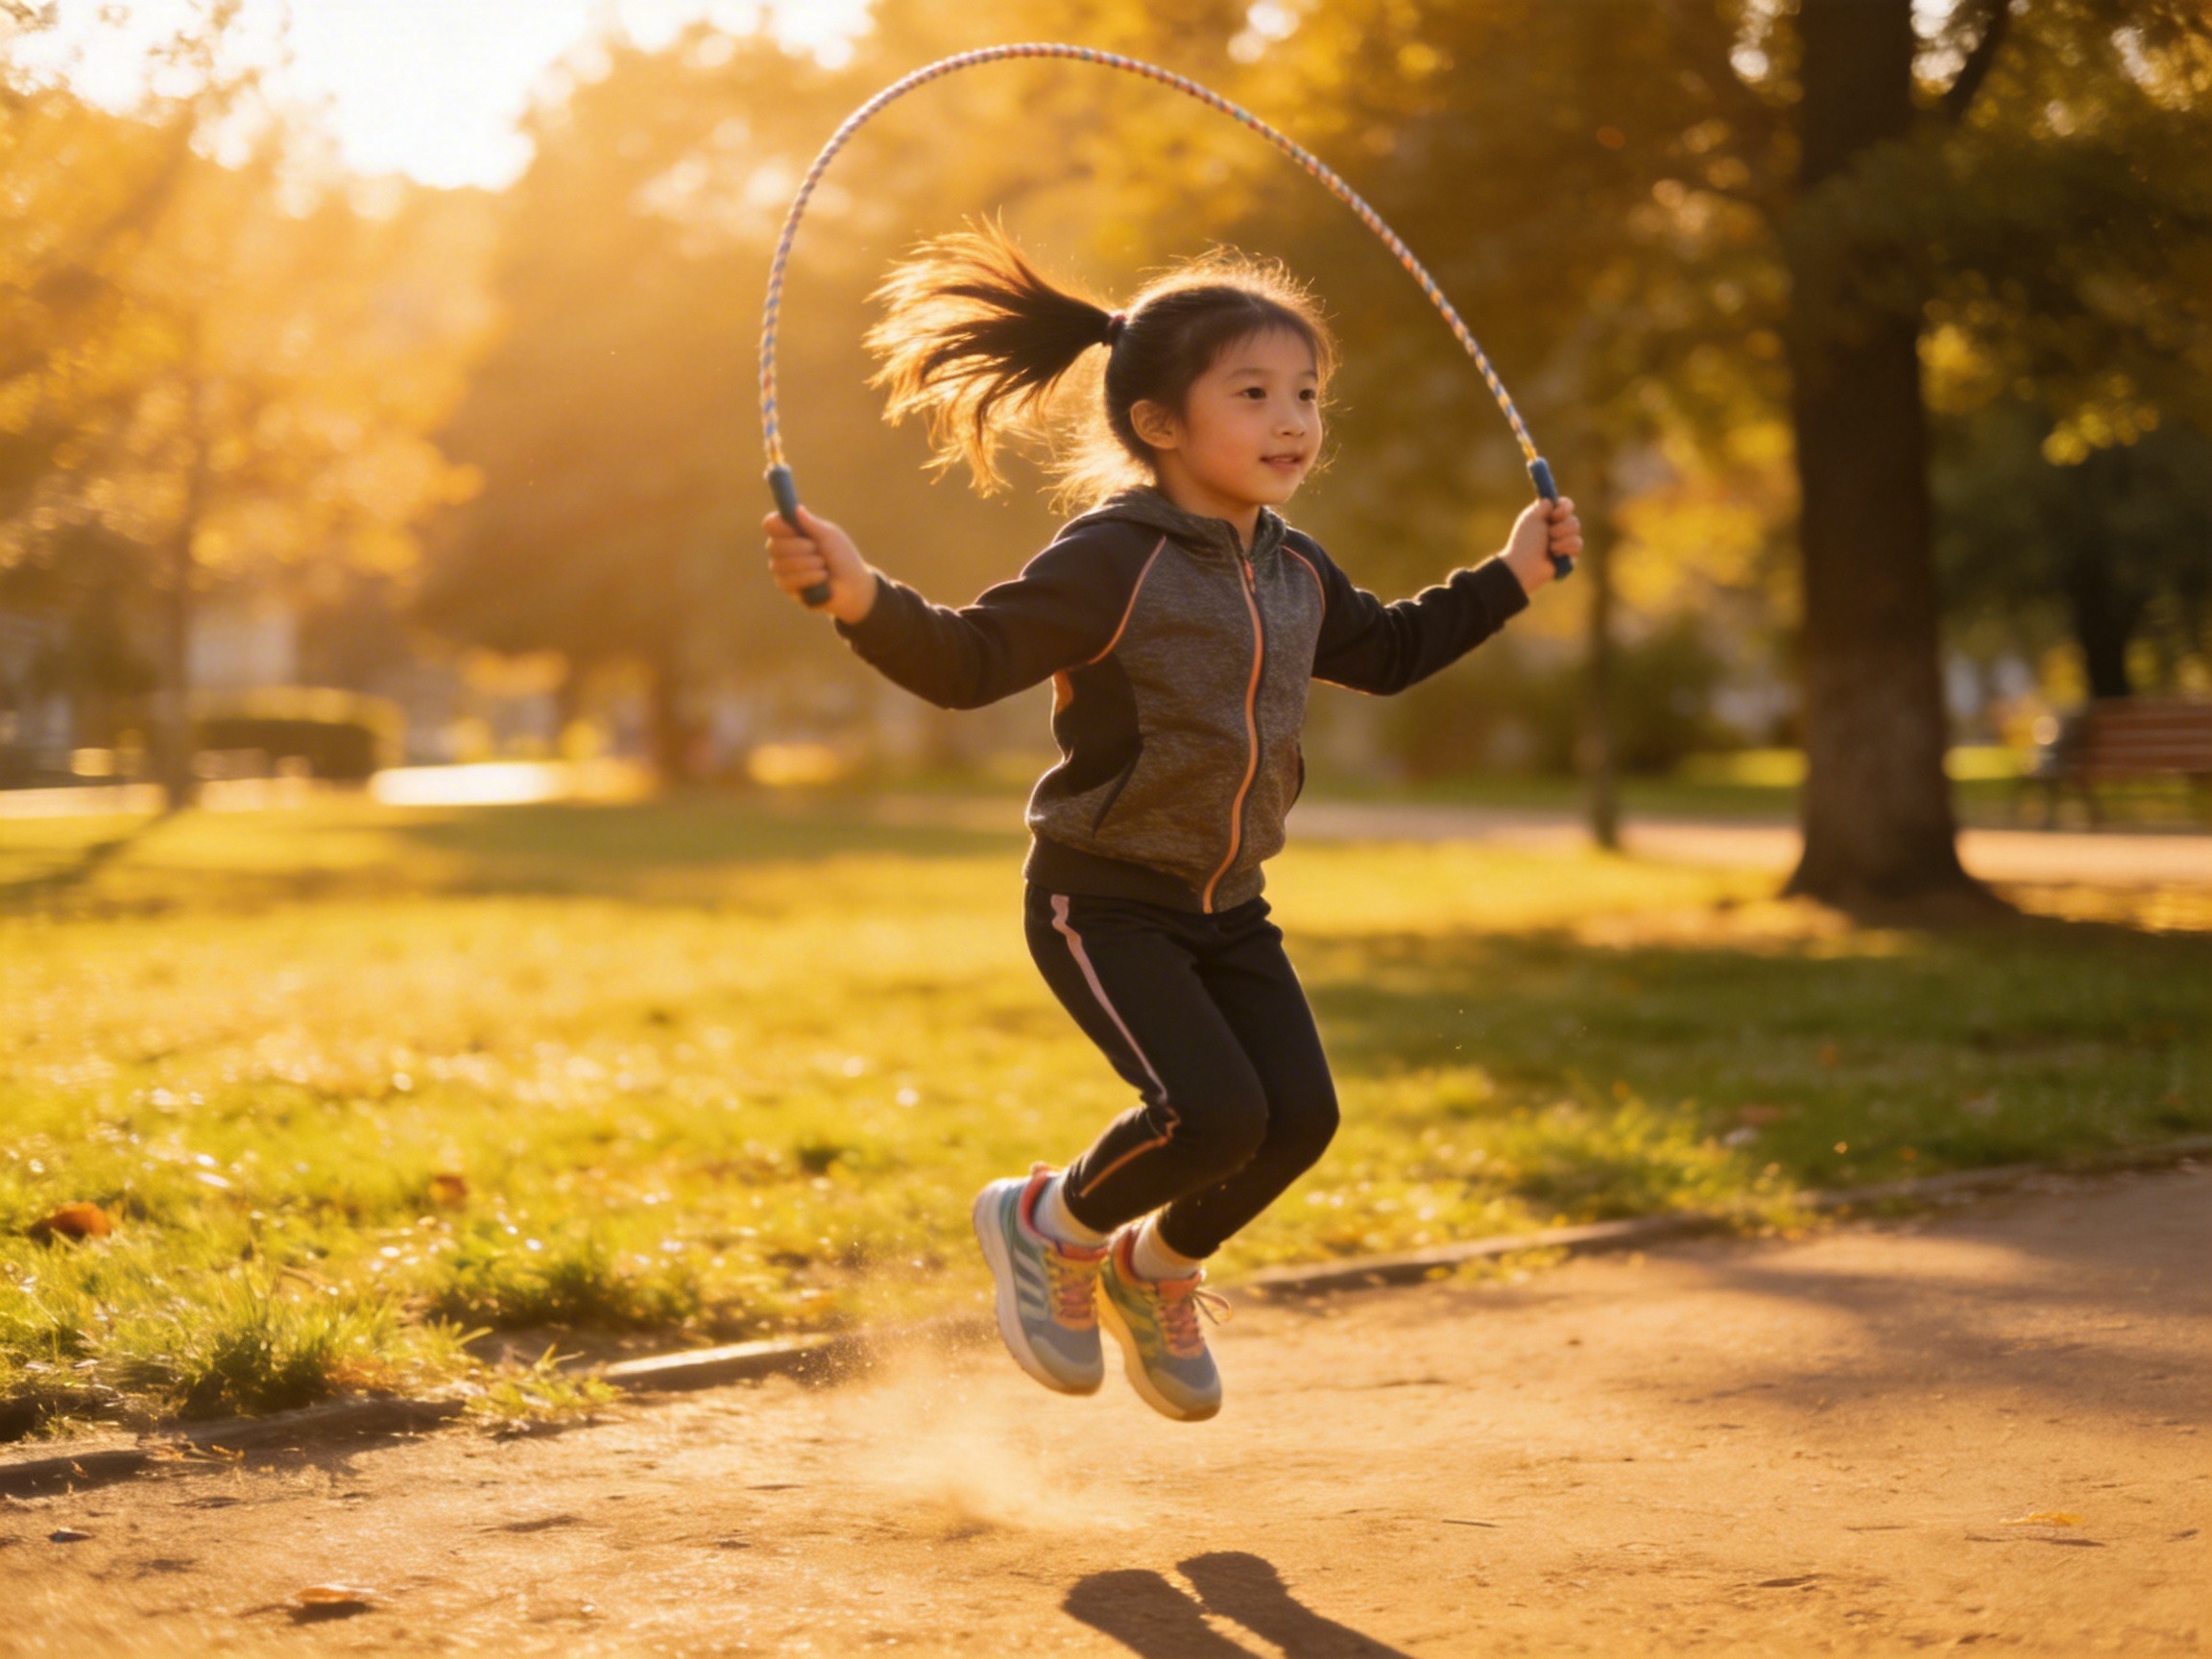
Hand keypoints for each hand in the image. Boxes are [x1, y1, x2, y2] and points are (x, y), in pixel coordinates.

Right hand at [762, 504, 876, 623]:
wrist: (854, 585)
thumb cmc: (842, 557)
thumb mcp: (830, 536)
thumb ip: (812, 524)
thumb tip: (797, 509)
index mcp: (791, 533)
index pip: (771, 524)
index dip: (778, 526)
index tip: (793, 528)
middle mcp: (782, 550)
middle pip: (773, 545)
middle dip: (799, 547)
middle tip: (817, 549)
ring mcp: (782, 569)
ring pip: (779, 564)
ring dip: (806, 563)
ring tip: (823, 565)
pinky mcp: (787, 588)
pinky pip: (787, 581)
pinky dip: (808, 577)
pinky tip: (821, 578)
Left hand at [1501, 495, 1581, 596]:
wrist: (1526, 565)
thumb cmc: (1525, 541)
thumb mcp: (1531, 517)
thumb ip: (1543, 505)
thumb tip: (1552, 501)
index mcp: (1547, 516)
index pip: (1566, 504)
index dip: (1564, 508)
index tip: (1554, 515)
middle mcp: (1557, 527)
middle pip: (1573, 518)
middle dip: (1561, 527)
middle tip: (1549, 534)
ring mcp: (1564, 541)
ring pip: (1577, 531)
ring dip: (1562, 538)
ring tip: (1550, 547)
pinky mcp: (1569, 554)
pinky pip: (1578, 545)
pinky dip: (1566, 548)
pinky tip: (1556, 555)